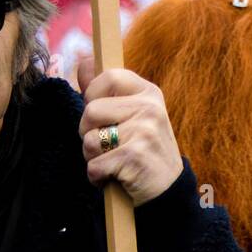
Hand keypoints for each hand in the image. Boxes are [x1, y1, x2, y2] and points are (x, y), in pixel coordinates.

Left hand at [76, 57, 182, 205]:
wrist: (168, 192)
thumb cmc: (143, 149)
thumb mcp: (132, 114)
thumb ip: (105, 90)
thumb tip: (82, 59)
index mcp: (148, 92)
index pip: (108, 76)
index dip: (93, 94)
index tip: (99, 114)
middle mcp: (149, 108)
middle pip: (91, 110)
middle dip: (88, 133)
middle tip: (106, 145)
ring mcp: (144, 132)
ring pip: (90, 140)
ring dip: (93, 158)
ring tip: (113, 161)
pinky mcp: (135, 157)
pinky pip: (94, 166)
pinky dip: (97, 177)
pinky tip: (114, 178)